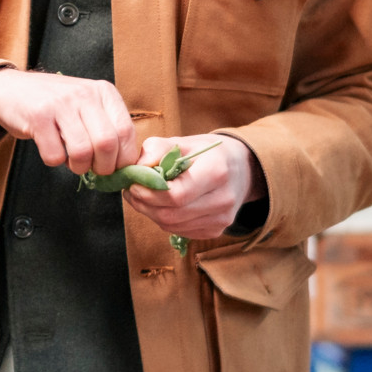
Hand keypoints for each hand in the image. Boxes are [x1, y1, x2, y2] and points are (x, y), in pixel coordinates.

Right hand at [0, 67, 136, 175]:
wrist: (10, 89)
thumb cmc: (55, 105)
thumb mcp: (87, 105)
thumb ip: (108, 127)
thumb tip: (127, 166)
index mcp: (103, 92)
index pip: (126, 131)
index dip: (123, 158)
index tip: (115, 168)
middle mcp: (84, 94)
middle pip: (107, 144)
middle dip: (103, 167)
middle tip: (93, 169)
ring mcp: (60, 104)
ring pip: (82, 152)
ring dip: (78, 167)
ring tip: (72, 162)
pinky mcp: (37, 116)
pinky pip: (54, 155)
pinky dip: (54, 161)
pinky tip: (51, 149)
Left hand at [126, 134, 263, 238]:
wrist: (240, 169)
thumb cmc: (207, 153)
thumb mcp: (184, 141)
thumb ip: (157, 149)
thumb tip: (136, 168)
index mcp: (216, 172)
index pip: (176, 195)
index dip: (149, 193)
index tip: (133, 185)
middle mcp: (223, 199)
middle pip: (172, 214)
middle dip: (145, 205)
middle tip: (131, 192)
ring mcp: (222, 219)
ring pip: (173, 226)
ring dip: (151, 213)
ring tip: (143, 197)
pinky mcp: (216, 231)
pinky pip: (180, 231)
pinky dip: (164, 220)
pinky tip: (161, 205)